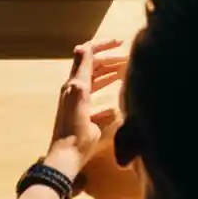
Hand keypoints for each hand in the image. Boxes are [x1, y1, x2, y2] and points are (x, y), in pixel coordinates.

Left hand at [45, 38, 124, 178]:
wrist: (68, 156)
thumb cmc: (76, 128)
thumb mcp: (79, 95)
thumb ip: (81, 71)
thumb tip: (83, 46)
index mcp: (75, 83)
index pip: (88, 55)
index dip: (103, 45)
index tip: (121, 42)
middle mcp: (75, 89)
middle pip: (94, 68)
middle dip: (111, 60)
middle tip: (130, 59)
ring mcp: (79, 102)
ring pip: (96, 82)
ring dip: (110, 74)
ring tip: (126, 71)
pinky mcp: (84, 114)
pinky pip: (97, 100)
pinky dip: (108, 94)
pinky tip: (118, 98)